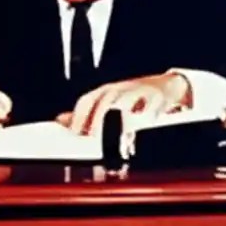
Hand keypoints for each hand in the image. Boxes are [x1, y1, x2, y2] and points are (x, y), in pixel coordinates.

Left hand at [60, 72, 190, 135]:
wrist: (166, 86)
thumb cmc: (132, 98)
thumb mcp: (109, 104)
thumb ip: (86, 114)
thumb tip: (60, 121)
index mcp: (106, 92)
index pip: (87, 100)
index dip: (79, 116)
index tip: (75, 134)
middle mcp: (120, 90)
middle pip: (105, 101)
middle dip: (97, 119)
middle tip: (93, 138)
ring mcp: (139, 91)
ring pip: (128, 102)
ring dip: (123, 121)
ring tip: (121, 139)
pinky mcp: (158, 96)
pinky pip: (153, 105)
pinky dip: (150, 114)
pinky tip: (148, 123)